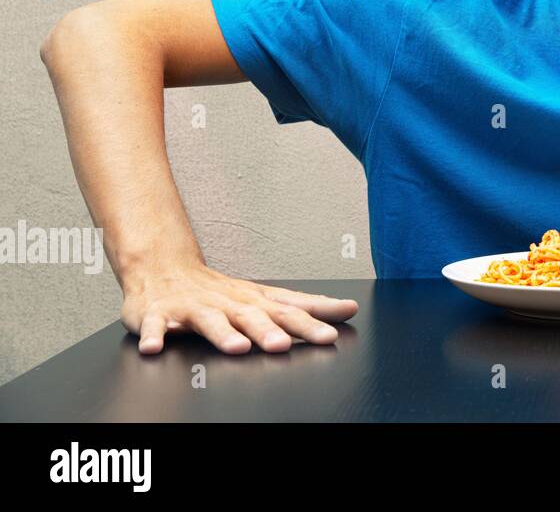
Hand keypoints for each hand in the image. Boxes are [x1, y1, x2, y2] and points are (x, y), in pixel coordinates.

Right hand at [121, 262, 358, 354]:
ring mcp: (193, 308)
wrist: (164, 268)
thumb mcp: (265, 297)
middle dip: (268, 331)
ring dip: (223, 334)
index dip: (311, 321)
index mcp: (254, 301)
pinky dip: (154, 335)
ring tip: (236, 348)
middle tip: (283, 345)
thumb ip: (304, 307)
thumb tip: (348, 309)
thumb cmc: (221, 292)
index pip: (289, 310)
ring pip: (209, 321)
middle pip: (252, 317)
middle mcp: (227, 303)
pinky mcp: (158, 314)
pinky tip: (156, 347)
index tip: (331, 333)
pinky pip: (154, 326)